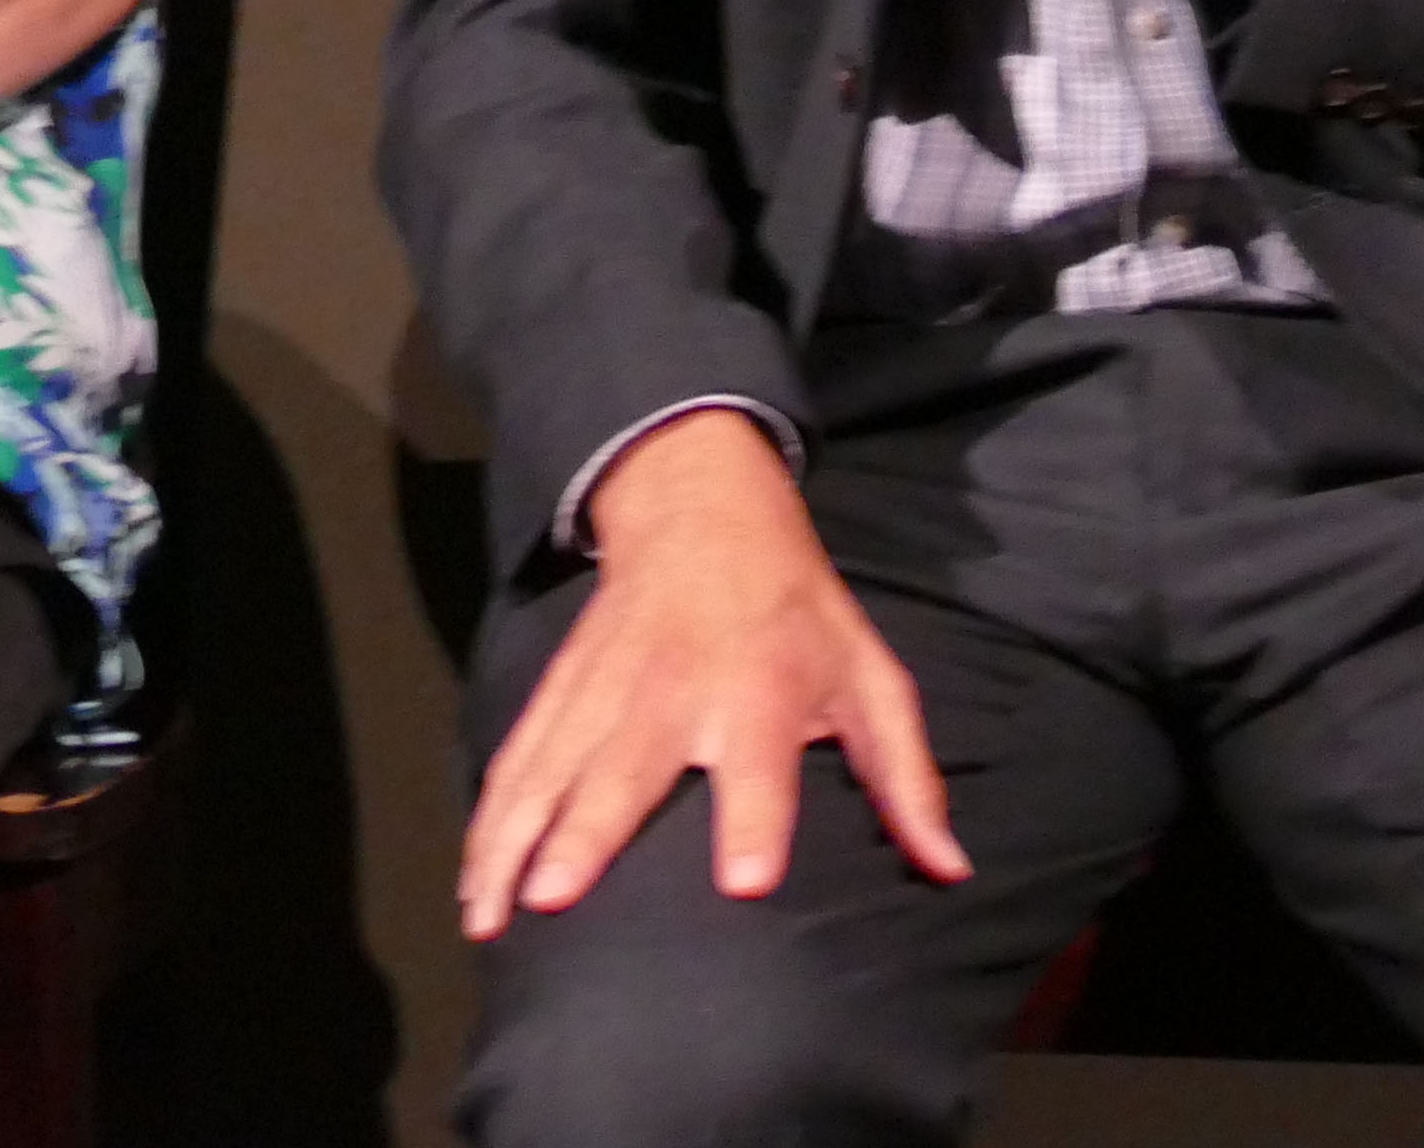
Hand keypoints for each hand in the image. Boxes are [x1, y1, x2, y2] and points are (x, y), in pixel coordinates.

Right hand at [458, 407, 965, 938]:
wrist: (698, 507)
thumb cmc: (797, 607)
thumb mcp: (870, 675)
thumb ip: (907, 777)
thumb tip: (950, 870)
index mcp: (762, 690)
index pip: (761, 763)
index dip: (754, 820)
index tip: (742, 882)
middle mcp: (673, 691)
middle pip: (625, 770)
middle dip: (587, 834)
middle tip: (552, 900)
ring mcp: (604, 689)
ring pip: (549, 769)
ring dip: (512, 840)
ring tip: (486, 916)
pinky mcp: (562, 689)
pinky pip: (518, 757)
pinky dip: (490, 817)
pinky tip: (474, 880)